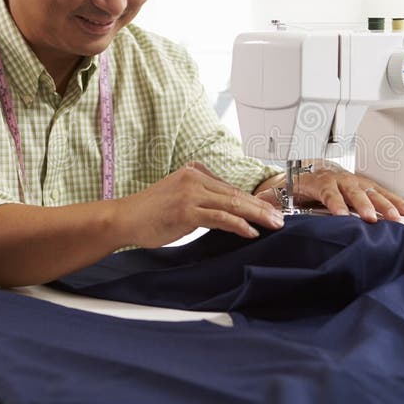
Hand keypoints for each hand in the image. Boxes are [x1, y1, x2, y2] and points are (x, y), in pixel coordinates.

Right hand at [117, 162, 285, 247]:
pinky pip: (220, 217)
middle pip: (236, 194)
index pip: (230, 188)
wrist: (123, 219)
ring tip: (272, 225)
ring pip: (232, 204)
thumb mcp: (177, 196)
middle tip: (280, 218)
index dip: (253, 200)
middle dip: (261, 207)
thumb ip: (200, 196)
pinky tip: (250, 232)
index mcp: (193, 172)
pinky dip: (238, 225)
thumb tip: (226, 209)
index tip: (270, 209)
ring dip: (256, 216)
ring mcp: (190, 193)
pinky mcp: (186, 211)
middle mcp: (194, 178)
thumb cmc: (149, 212)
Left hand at [255, 161, 403, 223]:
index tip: (341, 217)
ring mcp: (353, 181)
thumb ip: (272, 200)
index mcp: (318, 181)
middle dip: (363, 205)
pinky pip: (381, 192)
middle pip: (353, 192)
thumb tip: (265, 211)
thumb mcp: (280, 191)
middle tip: (370, 218)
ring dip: (384, 204)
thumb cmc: (295, 184)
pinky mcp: (363, 185)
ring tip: (397, 217)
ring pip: (371, 191)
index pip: (328, 193)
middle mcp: (338, 179)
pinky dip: (394, 200)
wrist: (305, 170)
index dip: (335, 204)